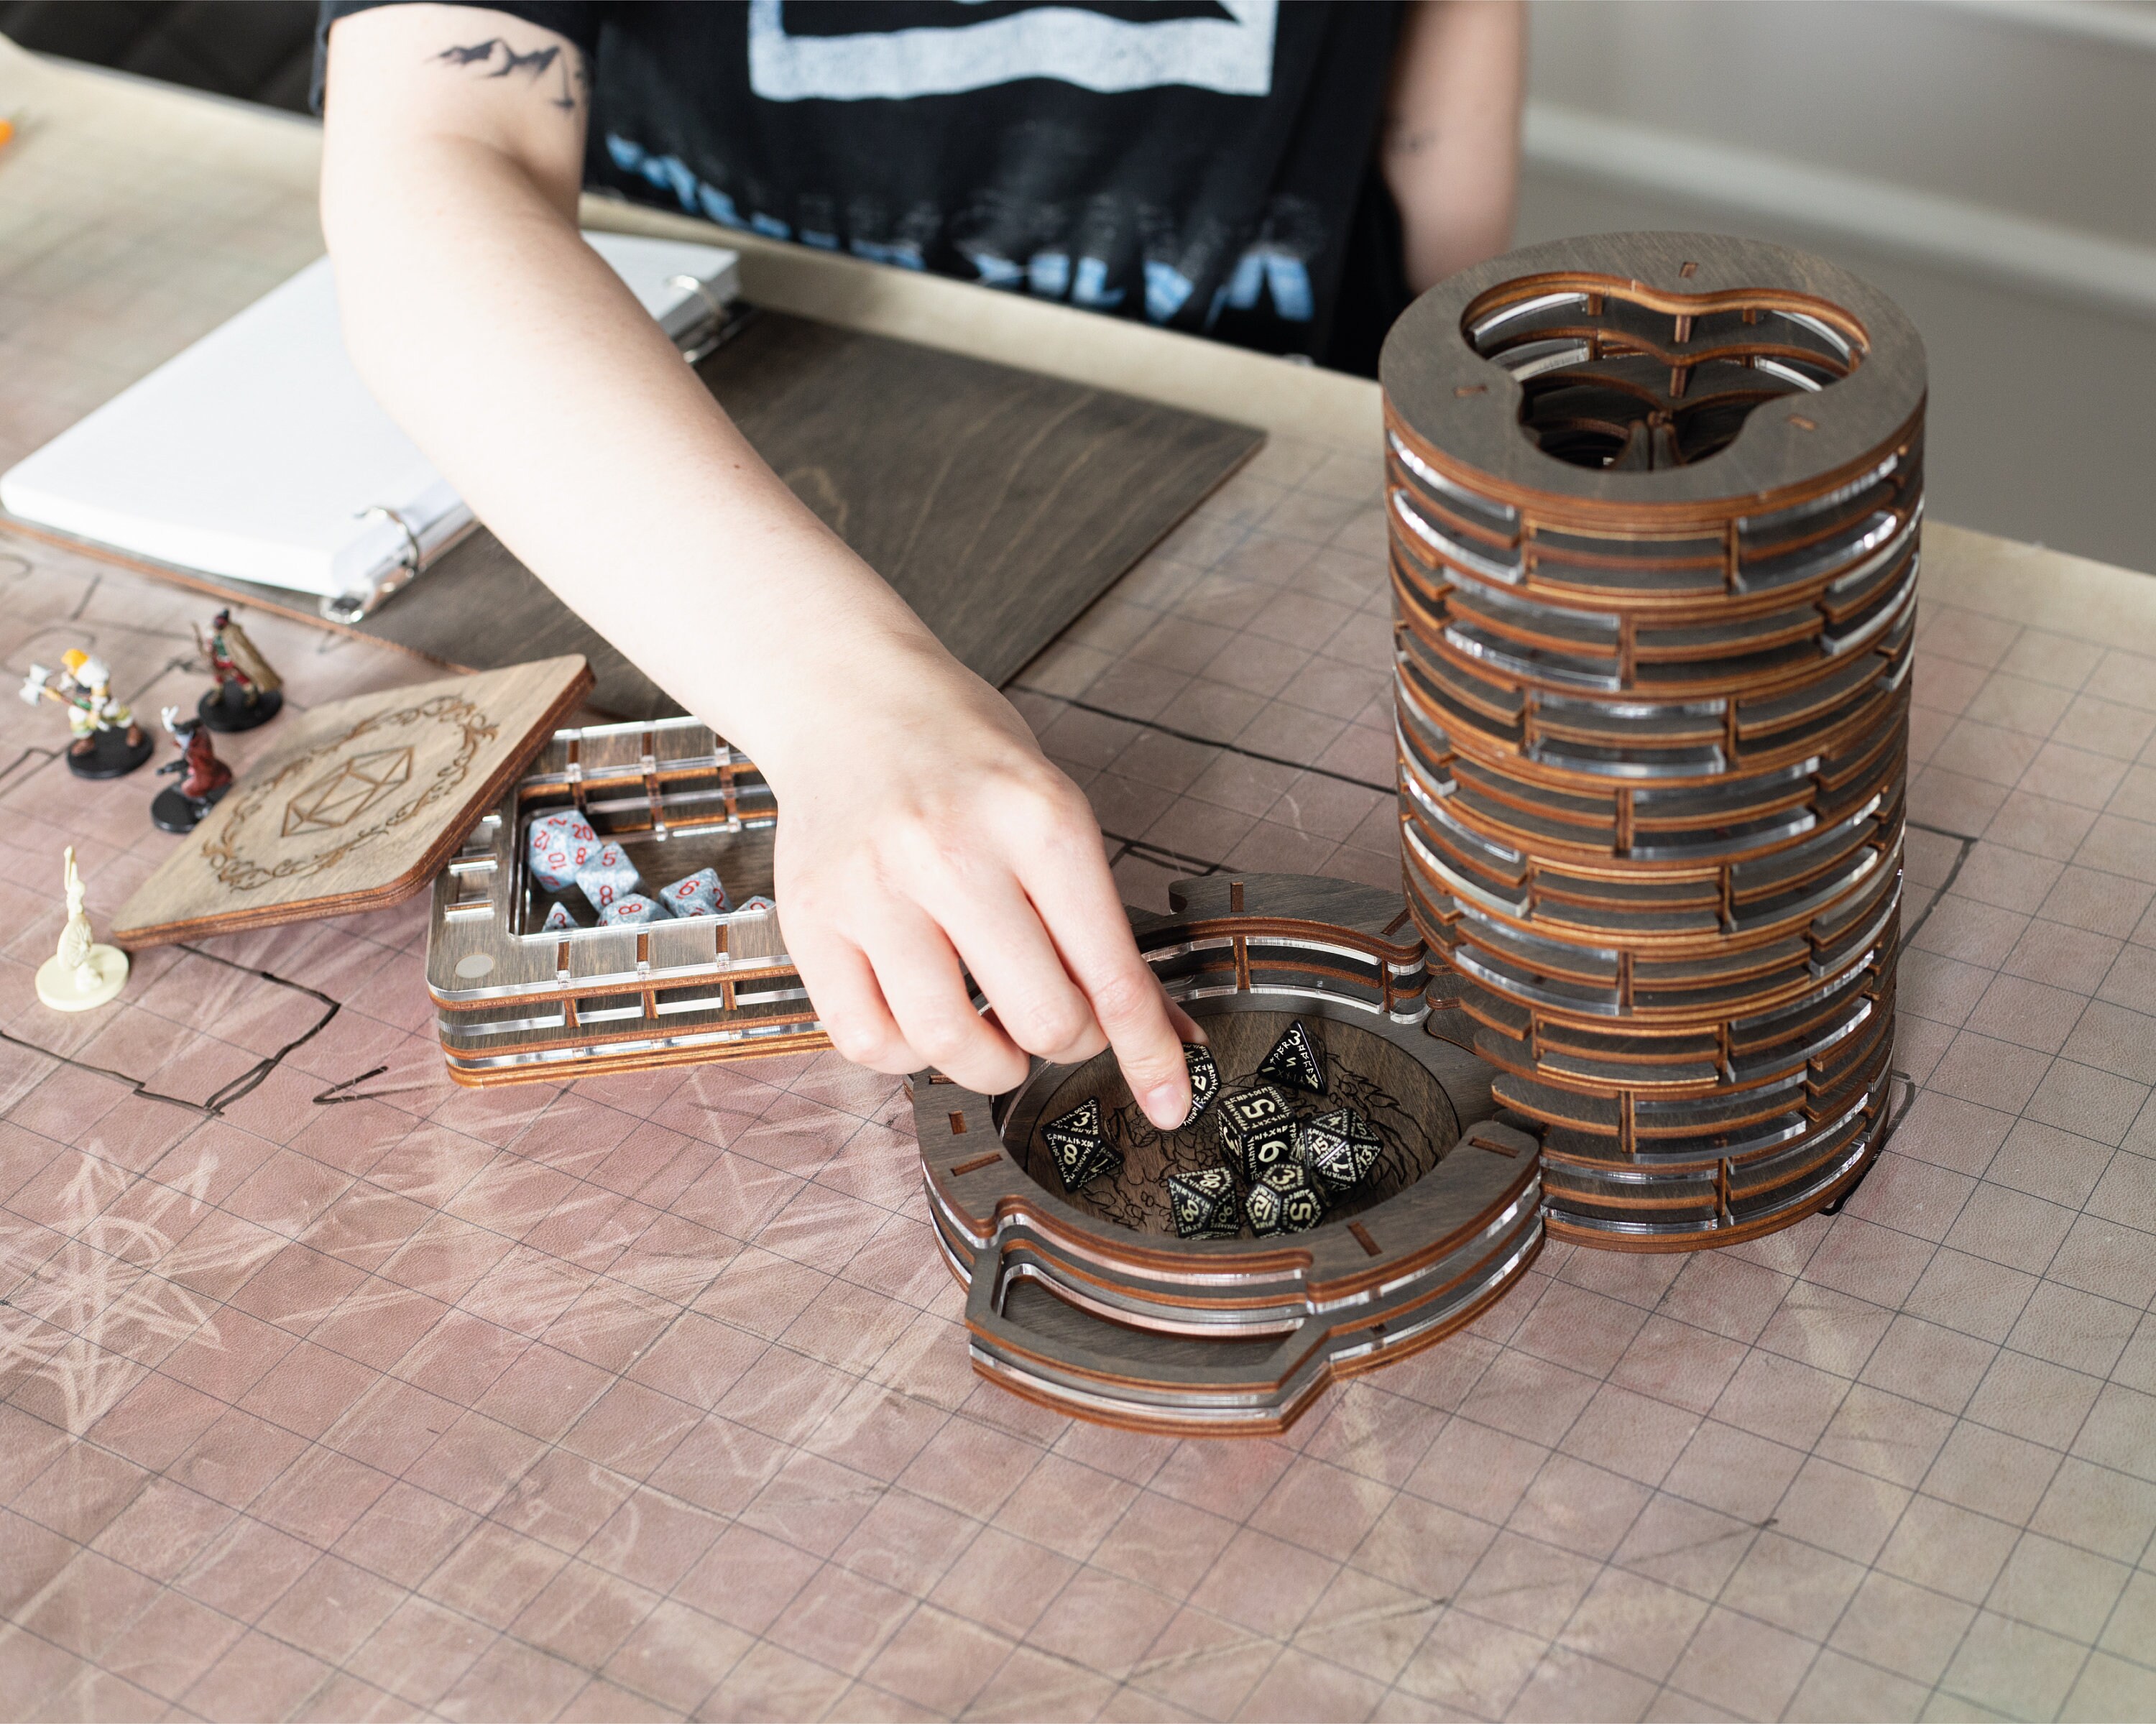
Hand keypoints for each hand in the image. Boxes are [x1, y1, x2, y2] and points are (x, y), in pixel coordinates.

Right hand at [758, 635, 1200, 1127]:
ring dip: (990, 1063)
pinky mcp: (809, 919)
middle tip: (1062, 1023)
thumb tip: (1168, 1034)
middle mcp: (951, 851)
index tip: (1170, 1102)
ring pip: (947, 1042)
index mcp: (1038, 818)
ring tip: (996, 1035)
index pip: (1112, 973)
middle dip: (1069, 1043)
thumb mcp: (1055, 810)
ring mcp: (871, 888)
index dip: (1149, 1053)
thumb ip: (1102, 922)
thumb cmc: (966, 758)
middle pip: (1040, 1019)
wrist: (849, 697)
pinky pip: (867, 1040)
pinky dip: (909, 1054)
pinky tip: (925, 1017)